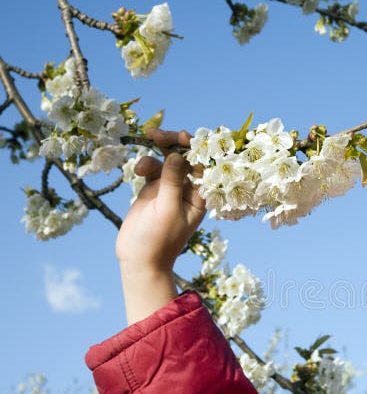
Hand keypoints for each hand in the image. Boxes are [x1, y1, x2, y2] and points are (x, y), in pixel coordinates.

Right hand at [116, 128, 205, 273]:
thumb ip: (172, 181)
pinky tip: (137, 171)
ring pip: (166, 161)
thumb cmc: (158, 239)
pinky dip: (145, 165)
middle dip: (172, 144)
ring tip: (140, 167)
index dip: (194, 148)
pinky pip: (152, 169)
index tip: (182, 136)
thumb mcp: (167, 209)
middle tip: (156, 134)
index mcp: (199, 197)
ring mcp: (170, 189)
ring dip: (154, 156)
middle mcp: (187, 190)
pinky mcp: (153, 190)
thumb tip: (178, 154)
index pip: (202, 166)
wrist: (139, 259)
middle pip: (184, 159)